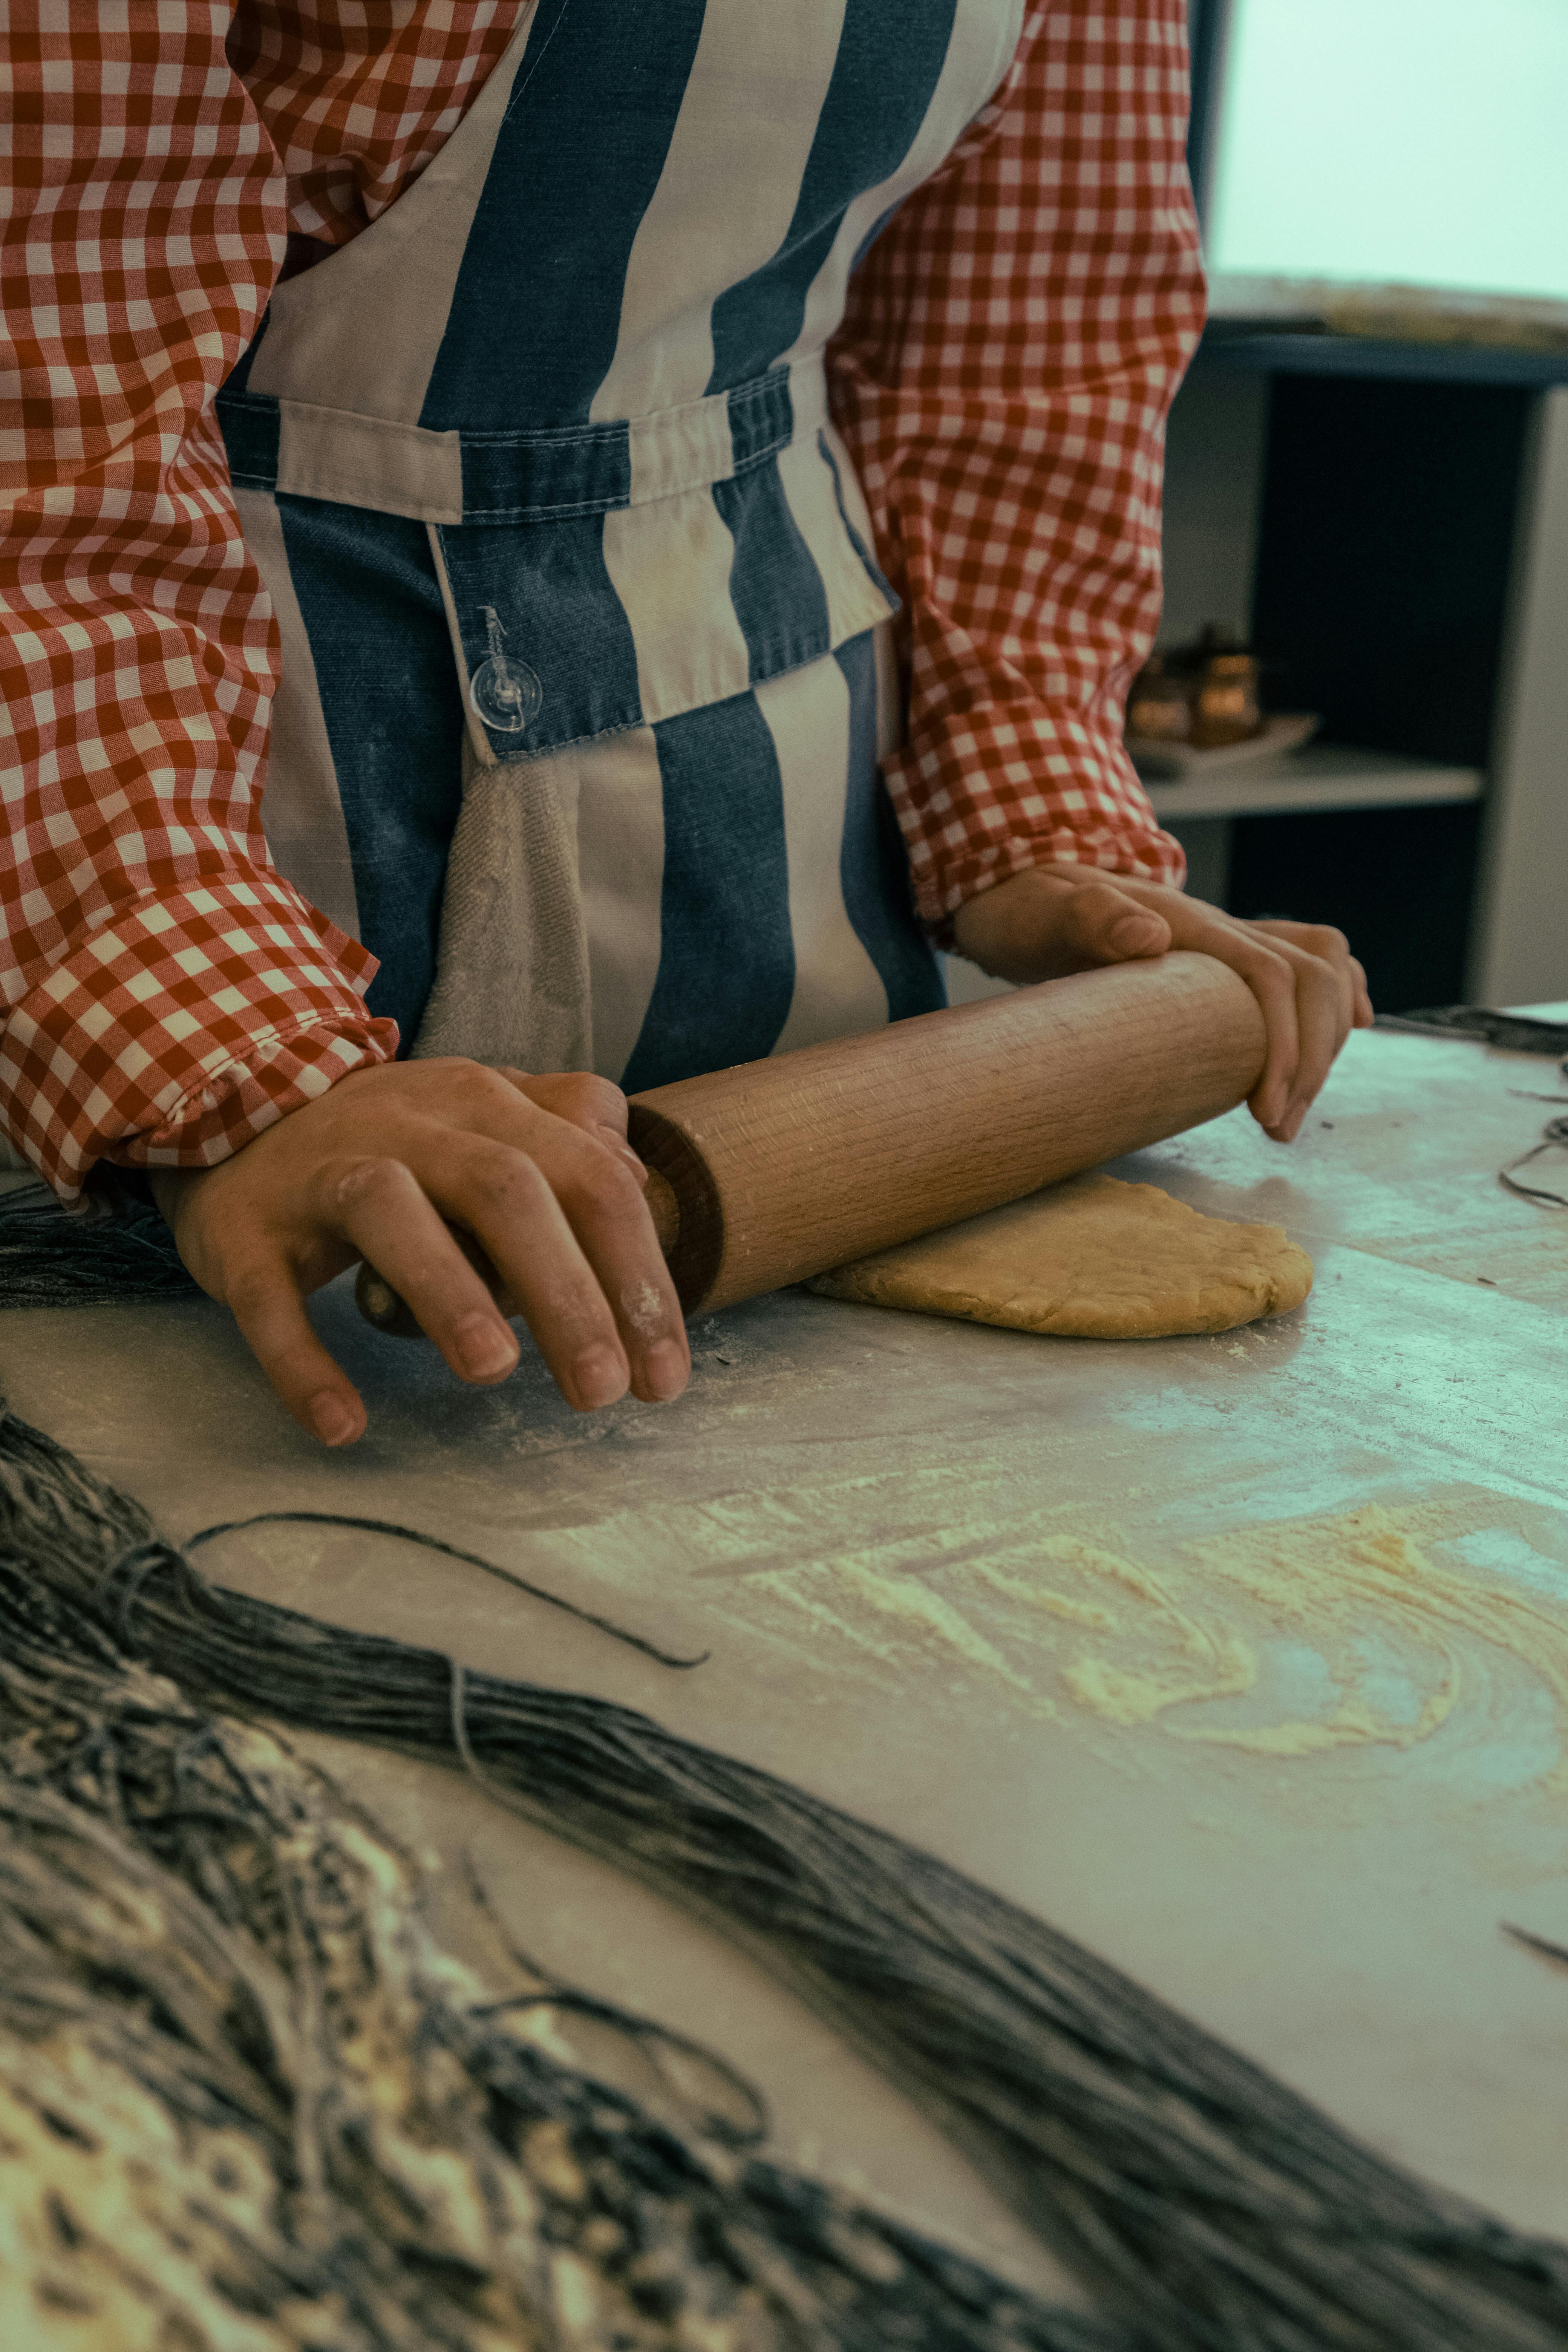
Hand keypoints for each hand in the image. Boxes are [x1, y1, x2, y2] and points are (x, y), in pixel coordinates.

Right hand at [150, 1060, 689, 1446]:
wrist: (230, 1100)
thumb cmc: (394, 1140)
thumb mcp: (489, 1122)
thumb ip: (572, 1143)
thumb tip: (636, 1185)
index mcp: (489, 1104)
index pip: (590, 1181)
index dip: (637, 1275)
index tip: (663, 1375)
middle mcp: (411, 1123)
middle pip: (505, 1190)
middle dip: (564, 1294)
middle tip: (600, 1394)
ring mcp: (321, 1170)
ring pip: (388, 1210)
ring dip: (446, 1290)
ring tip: (493, 1372)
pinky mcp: (244, 1229)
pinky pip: (268, 1296)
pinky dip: (302, 1360)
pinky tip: (343, 1425)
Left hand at [951, 864, 1372, 1142]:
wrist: (1027, 891)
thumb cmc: (1032, 912)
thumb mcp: (1046, 916)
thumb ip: (1090, 919)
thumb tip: (1148, 933)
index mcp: (1189, 923)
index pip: (1271, 977)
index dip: (1285, 1046)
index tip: (1268, 1113)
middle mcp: (1221, 928)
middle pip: (1312, 979)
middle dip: (1313, 1059)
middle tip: (1280, 1129)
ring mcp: (1229, 938)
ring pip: (1319, 973)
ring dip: (1325, 1043)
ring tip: (1290, 1113)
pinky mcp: (1227, 954)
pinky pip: (1306, 961)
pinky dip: (1340, 995)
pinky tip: (1354, 1028)